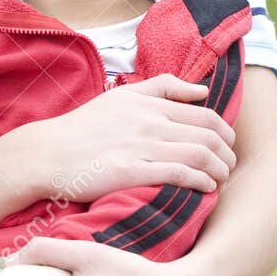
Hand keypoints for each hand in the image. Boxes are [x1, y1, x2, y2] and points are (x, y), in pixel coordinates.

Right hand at [16, 73, 235, 199]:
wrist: (48, 153)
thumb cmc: (84, 127)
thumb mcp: (122, 96)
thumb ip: (163, 87)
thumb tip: (203, 90)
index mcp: (149, 103)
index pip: (205, 114)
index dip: (225, 133)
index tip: (226, 147)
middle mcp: (149, 122)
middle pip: (208, 136)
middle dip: (227, 154)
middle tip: (228, 167)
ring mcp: (140, 146)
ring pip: (199, 154)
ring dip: (219, 170)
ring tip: (220, 180)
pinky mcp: (131, 171)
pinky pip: (178, 174)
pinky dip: (200, 181)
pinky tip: (204, 188)